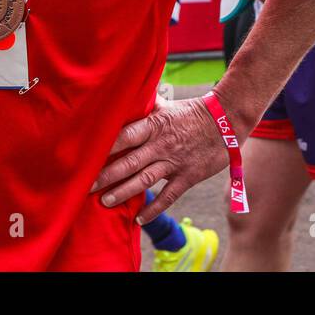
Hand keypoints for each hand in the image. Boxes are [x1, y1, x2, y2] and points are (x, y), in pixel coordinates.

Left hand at [92, 97, 229, 222]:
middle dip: (107, 175)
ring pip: (145, 180)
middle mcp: (161, 145)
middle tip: (86, 184)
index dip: (106, 147)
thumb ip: (148, 106)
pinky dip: (154, 208)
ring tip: (104, 201)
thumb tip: (128, 95)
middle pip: (129, 162)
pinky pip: (169, 196)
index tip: (87, 155)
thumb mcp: (169, 105)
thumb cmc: (195, 112)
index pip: (125, 136)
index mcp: (155, 125)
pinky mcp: (188, 176)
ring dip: (124, 191)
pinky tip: (139, 219)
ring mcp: (175, 162)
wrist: (228, 120)